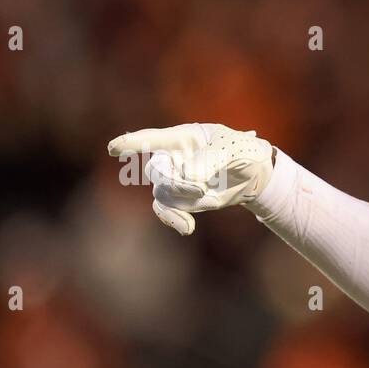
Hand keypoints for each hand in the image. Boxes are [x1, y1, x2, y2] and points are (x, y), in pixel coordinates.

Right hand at [107, 123, 273, 235]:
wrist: (254, 174)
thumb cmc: (242, 152)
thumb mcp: (233, 150)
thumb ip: (212, 159)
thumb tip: (187, 176)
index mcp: (181, 139)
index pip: (150, 139)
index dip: (131, 143)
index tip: (114, 148)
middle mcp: (172, 159)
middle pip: (156, 172)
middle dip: (174, 183)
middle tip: (201, 189)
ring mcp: (174, 181)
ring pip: (162, 194)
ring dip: (180, 202)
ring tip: (207, 199)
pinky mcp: (183, 200)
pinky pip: (167, 211)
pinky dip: (174, 220)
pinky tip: (187, 228)